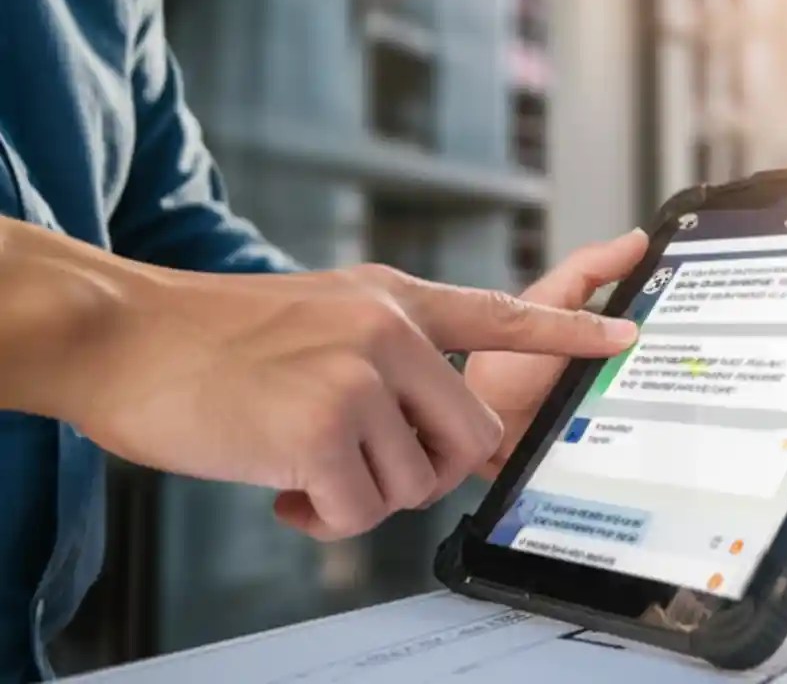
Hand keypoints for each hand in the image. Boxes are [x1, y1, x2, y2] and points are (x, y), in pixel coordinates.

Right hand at [67, 261, 637, 540]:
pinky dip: (327, 518)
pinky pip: (364, 511)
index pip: (502, 315)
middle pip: (471, 437)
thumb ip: (383, 350)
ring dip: (362, 494)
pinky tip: (285, 489)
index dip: (570, 334)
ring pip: (414, 482)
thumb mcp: (321, 315)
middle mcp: (391, 329)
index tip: (624, 339)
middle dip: (426, 470)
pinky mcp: (325, 425)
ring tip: (305, 469)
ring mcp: (361, 374)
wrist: (129, 337)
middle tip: (365, 468)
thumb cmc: (217, 338)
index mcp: (395, 299)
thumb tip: (421, 421)